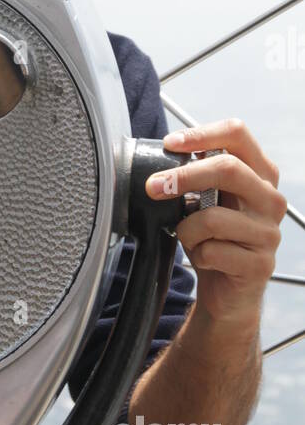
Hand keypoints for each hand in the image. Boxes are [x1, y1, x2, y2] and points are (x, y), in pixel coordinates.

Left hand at [145, 118, 286, 333]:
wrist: (227, 291)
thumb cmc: (214, 240)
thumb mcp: (209, 201)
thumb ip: (198, 176)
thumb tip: (163, 155)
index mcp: (260, 174)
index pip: (238, 134)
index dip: (202, 133)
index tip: (169, 143)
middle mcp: (271, 199)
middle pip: (228, 168)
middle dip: (183, 176)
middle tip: (153, 187)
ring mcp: (269, 233)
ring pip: (213, 217)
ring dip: (186, 228)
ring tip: (188, 237)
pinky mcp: (259, 264)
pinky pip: (211, 251)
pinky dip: (195, 254)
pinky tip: (204, 258)